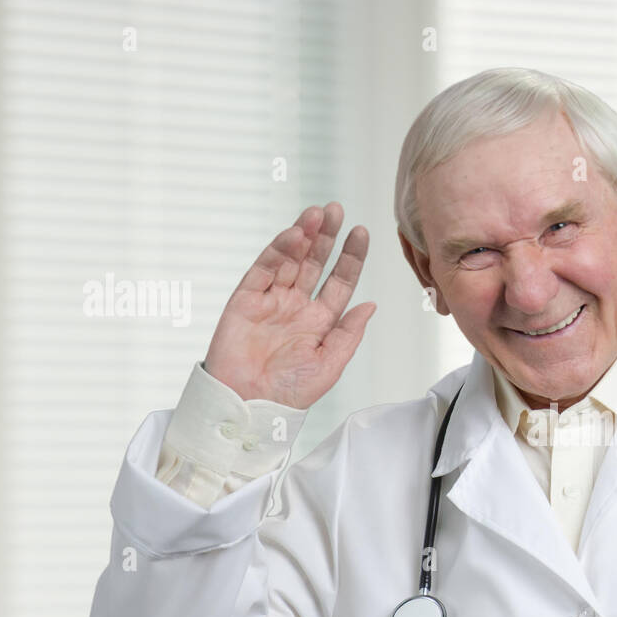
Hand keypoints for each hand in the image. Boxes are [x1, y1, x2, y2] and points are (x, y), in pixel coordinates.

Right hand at [203, 202, 376, 407]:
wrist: (248, 405)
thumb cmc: (289, 394)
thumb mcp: (330, 364)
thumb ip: (349, 333)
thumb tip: (371, 305)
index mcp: (320, 321)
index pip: (340, 282)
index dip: (350, 257)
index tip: (361, 233)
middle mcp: (297, 306)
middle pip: (315, 263)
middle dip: (326, 237)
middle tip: (336, 210)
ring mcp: (271, 300)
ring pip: (290, 260)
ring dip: (303, 236)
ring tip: (316, 214)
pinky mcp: (246, 299)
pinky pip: (264, 269)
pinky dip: (278, 251)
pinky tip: (294, 235)